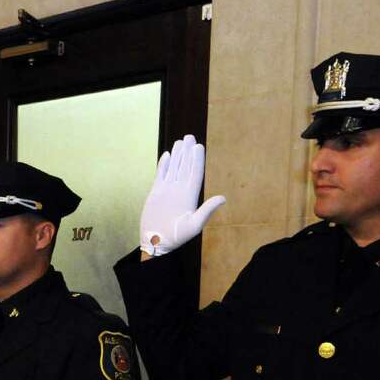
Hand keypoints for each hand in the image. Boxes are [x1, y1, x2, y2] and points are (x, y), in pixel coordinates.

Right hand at [140, 134, 225, 256]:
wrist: (157, 243)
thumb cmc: (176, 237)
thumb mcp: (194, 225)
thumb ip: (207, 211)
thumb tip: (223, 198)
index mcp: (190, 195)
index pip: (194, 173)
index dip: (197, 160)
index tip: (198, 146)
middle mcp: (180, 190)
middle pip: (185, 167)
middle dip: (187, 152)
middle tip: (189, 136)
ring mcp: (168, 190)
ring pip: (173, 168)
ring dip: (177, 155)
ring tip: (180, 141)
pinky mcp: (156, 193)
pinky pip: (161, 175)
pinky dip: (163, 165)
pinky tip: (167, 155)